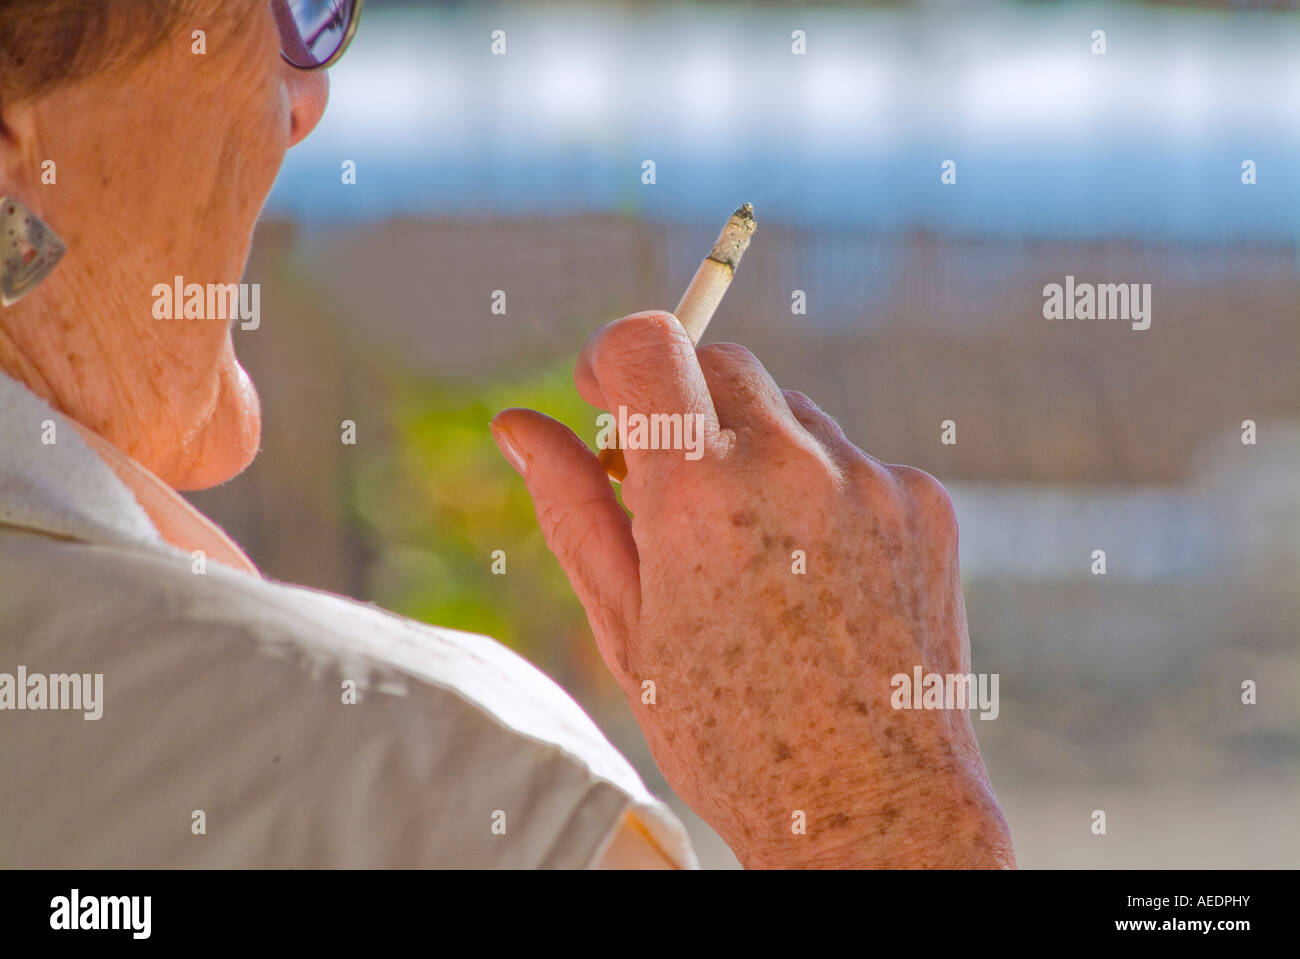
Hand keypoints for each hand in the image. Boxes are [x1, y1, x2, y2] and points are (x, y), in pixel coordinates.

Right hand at [490, 311, 1014, 867]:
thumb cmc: (729, 732)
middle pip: (721, 361)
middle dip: (682, 402)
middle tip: (666, 486)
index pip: (647, 341)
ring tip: (753, 557)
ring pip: (790, 414)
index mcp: (699, 494)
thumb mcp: (626, 626)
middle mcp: (792, 466)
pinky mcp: (924, 503)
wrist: (871, 807)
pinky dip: (821, 493)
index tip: (606, 396)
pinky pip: (852, 461)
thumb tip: (518, 426)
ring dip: (756, 453)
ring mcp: (869, 481)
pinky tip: (815, 577)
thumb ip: (571, 507)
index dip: (612, 355)